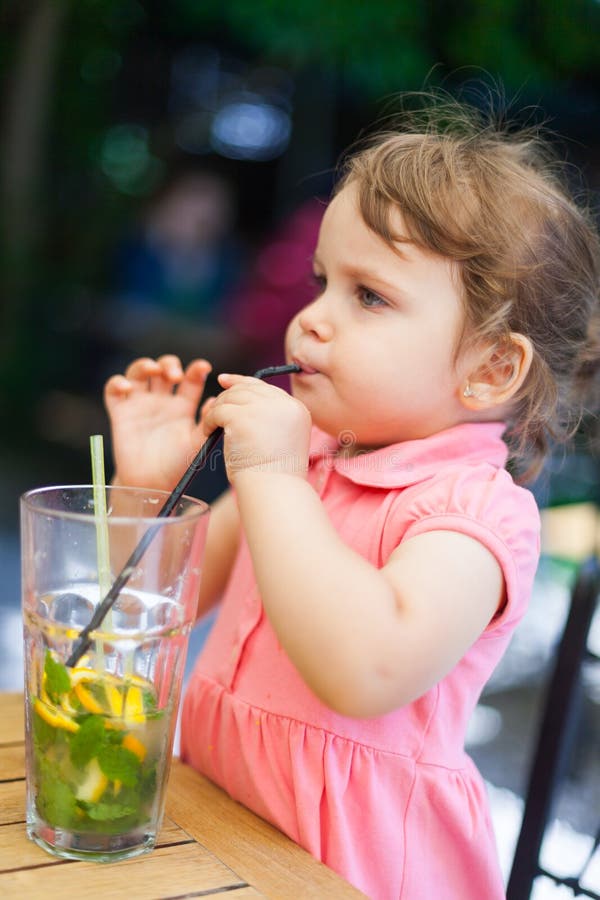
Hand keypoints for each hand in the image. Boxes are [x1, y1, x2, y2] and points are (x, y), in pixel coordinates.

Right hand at [104, 355, 211, 490]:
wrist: (152, 484)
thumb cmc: (177, 465)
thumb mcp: (197, 444)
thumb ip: (206, 422)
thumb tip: (216, 401)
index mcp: (183, 406)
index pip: (190, 379)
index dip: (196, 370)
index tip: (204, 368)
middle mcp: (162, 401)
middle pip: (164, 369)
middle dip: (169, 364)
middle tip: (176, 376)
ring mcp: (140, 405)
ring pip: (139, 372)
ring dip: (144, 365)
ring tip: (153, 371)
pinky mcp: (120, 412)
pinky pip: (113, 390)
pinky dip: (117, 383)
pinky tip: (127, 387)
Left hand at [203, 373, 311, 482]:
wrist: (274, 490)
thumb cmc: (275, 475)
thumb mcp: (282, 439)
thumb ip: (270, 418)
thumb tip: (243, 401)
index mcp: (296, 409)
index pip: (267, 388)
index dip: (245, 383)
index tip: (226, 382)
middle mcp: (283, 404)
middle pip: (249, 388)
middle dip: (229, 393)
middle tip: (214, 401)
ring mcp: (263, 408)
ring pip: (232, 397)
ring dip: (218, 409)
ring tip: (212, 426)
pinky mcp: (242, 417)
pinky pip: (218, 410)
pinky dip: (209, 421)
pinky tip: (207, 432)